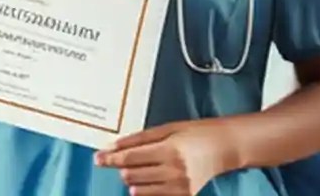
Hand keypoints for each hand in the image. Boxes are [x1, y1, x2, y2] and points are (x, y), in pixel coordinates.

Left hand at [95, 119, 232, 195]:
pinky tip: (150, 177)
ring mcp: (180, 187)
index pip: (130, 158)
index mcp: (169, 150)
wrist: (222, 148)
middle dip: (122, 167)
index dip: (110, 159)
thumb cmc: (194, 133)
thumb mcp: (165, 129)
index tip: (97, 158)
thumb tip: (112, 146)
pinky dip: (144, 188)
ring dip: (132, 179)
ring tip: (141, 167)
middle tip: (123, 158)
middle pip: (131, 175)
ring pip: (138, 189)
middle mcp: (175, 171)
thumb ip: (137, 139)